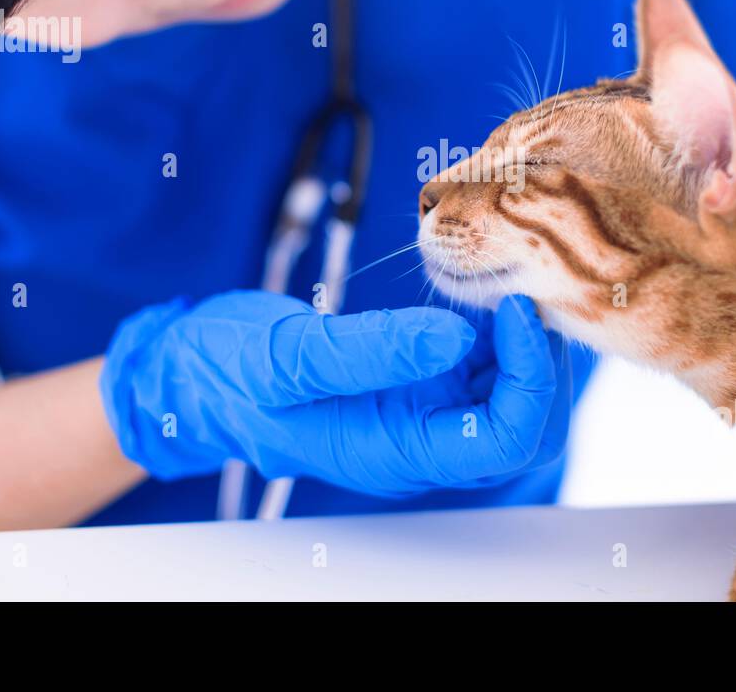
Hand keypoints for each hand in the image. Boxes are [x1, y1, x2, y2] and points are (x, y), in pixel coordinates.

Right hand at [99, 291, 569, 496]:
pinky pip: (483, 367)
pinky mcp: (419, 381)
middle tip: (524, 292)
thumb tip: (453, 337)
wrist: (194, 374)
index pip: (506, 441)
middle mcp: (422, 441)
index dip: (531, 378)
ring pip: (513, 395)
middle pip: (526, 425)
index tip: (516, 308)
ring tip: (506, 282)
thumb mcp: (286, 357)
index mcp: (396, 454)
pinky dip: (496, 331)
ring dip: (523, 344)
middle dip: (541, 363)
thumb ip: (368, 351)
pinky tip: (481, 292)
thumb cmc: (229, 374)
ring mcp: (425, 412)